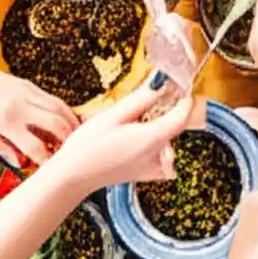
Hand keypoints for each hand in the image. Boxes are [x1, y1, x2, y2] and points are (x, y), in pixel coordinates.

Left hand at [0, 62, 79, 165]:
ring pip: (61, 109)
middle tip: (70, 152)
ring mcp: (28, 93)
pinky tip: (67, 122)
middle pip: (56, 125)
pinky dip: (65, 112)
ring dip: (72, 125)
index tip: (50, 167)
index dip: (46, 160)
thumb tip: (20, 163)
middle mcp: (20, 106)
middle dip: (68, 141)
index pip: (34, 146)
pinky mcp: (31, 86)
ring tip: (75, 138)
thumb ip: (2, 148)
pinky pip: (55, 100)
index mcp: (5, 121)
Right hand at [50, 87, 195, 189]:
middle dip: (165, 111)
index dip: (183, 99)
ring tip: (131, 123)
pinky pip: (162, 151)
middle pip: (175, 126)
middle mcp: (159, 157)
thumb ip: (141, 99)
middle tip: (147, 100)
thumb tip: (161, 82)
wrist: (75, 175)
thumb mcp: (113, 115)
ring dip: (157, 125)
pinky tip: (133, 138)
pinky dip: (153, 140)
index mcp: (151, 140)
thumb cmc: (88, 146)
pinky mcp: (151, 174)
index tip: (178, 86)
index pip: (182, 116)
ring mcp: (156, 168)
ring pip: (168, 138)